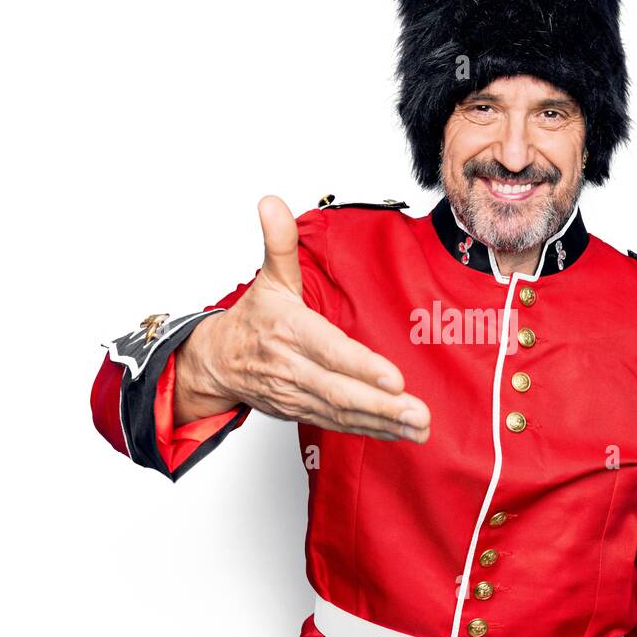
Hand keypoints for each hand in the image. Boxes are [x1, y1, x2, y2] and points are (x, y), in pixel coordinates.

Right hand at [173, 196, 430, 442]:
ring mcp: (296, 394)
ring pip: (341, 413)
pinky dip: (370, 432)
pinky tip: (400, 434)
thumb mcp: (269, 278)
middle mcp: (292, 367)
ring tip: (420, 427)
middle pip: (339, 391)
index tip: (394, 378)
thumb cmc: (253, 319)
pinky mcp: (301, 411)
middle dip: (382, 405)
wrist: (216, 363)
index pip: (328, 350)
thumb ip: (279, 242)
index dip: (361, 366)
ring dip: (383, 423)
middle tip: (420, 413)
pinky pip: (338, 425)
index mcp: (288, 330)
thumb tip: (271, 202)